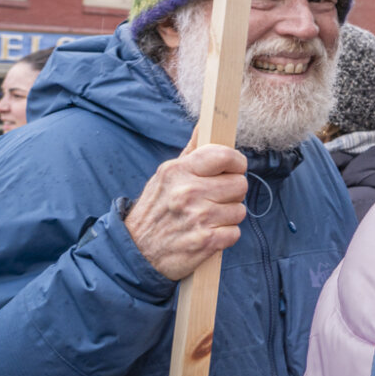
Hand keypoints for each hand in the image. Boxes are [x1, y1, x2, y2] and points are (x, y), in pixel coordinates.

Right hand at [125, 144, 248, 280]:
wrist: (134, 252)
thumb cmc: (156, 209)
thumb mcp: (166, 176)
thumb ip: (191, 151)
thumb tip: (206, 123)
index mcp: (179, 171)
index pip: (225, 156)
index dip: (236, 163)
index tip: (231, 170)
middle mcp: (188, 192)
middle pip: (240, 184)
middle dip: (231, 193)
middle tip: (214, 200)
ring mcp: (198, 217)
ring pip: (240, 210)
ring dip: (228, 216)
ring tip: (207, 219)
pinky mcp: (205, 241)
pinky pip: (235, 233)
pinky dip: (225, 236)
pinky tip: (208, 234)